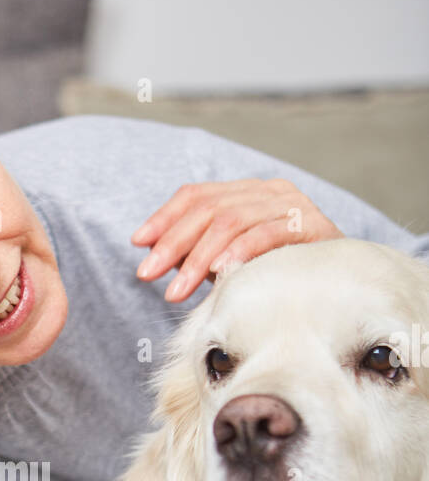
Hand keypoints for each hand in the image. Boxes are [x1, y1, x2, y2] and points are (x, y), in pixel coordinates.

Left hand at [131, 178, 343, 301]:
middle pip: (209, 208)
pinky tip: (218, 274)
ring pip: (232, 220)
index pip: (196, 195)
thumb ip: (198, 253)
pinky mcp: (310, 224)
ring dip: (198, 258)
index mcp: (246, 193)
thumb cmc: (279, 274)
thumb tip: (153, 257)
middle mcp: (267, 190)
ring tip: (177, 290)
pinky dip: (239, 252)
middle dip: (172, 243)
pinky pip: (267, 233)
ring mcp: (290, 204)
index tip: (138, 243)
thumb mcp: (231, 261)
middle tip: (146, 275)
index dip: (164, 217)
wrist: (342, 282)